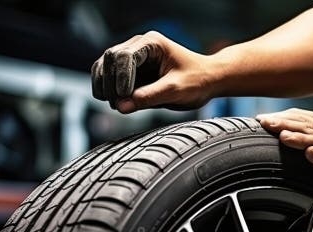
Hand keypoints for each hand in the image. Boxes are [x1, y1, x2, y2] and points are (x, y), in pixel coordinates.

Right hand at [91, 31, 214, 112]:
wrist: (207, 81)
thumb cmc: (197, 81)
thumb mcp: (175, 90)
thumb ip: (149, 97)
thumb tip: (121, 106)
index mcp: (151, 43)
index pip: (124, 56)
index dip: (120, 77)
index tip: (123, 96)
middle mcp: (139, 46)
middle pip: (110, 58)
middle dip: (109, 82)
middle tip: (116, 104)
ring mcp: (133, 58)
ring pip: (106, 66)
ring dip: (104, 85)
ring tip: (114, 104)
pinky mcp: (131, 72)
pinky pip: (111, 77)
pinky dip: (107, 88)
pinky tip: (114, 102)